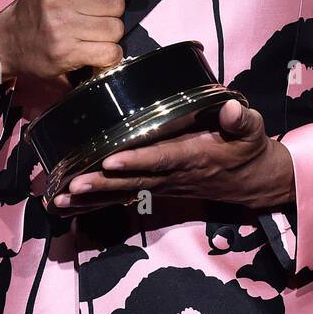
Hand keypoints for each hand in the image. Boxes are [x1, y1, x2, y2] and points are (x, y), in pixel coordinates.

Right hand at [0, 0, 146, 85]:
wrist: (8, 41)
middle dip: (110, 13)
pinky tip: (93, 49)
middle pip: (116, 4)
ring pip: (116, 29)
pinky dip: (108, 54)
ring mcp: (60, 26)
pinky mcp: (65, 52)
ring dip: (109, 34)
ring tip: (89, 33)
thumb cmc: (40, 6)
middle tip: (91, 17)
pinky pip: (110, 52)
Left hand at [50, 98, 296, 213]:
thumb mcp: (252, 130)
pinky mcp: (156, 188)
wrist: (253, 182)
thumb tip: (231, 108)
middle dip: (102, 184)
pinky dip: (95, 202)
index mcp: (194, 157)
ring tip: (59, 200)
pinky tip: (67, 205)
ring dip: (91, 197)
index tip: (111, 160)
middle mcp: (174, 175)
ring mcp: (163, 185)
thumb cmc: (248, 149)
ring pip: (123, 192)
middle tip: (72, 185)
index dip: (137, 161)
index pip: (162, 158)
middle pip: (133, 181)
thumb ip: (241, 119)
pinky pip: (122, 197)